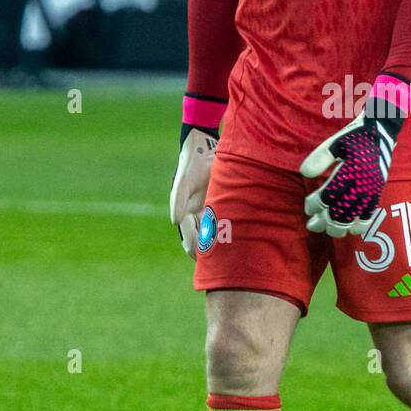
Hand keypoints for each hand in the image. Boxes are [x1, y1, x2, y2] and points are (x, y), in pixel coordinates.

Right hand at [170, 126, 217, 257]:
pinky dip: (226, 228)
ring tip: (226, 257)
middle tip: (214, 265)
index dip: (193, 246)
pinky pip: (223, 217)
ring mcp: (207, 205)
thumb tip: (175, 221)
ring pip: (212, 229)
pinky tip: (235, 237)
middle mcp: (196, 210)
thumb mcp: (183, 180)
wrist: (203, 145)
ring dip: (217, 241)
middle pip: (200, 235)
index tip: (198, 258)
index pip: (189, 233)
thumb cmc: (191, 163)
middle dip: (205, 249)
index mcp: (185, 209)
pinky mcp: (219, 198)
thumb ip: (178, 199)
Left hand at [300, 75, 410, 236]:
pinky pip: (371, 213)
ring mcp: (372, 188)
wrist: (382, 130)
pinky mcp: (378, 190)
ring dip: (341, 226)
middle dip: (325, 221)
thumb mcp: (335, 142)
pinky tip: (352, 230)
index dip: (316, 204)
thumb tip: (304, 173)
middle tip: (312, 225)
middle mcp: (363, 183)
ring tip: (329, 231)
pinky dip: (361, 224)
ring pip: (355, 216)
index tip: (308, 206)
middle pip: (342, 211)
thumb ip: (320, 157)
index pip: (330, 195)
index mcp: (351, 170)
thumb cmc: (354, 136)